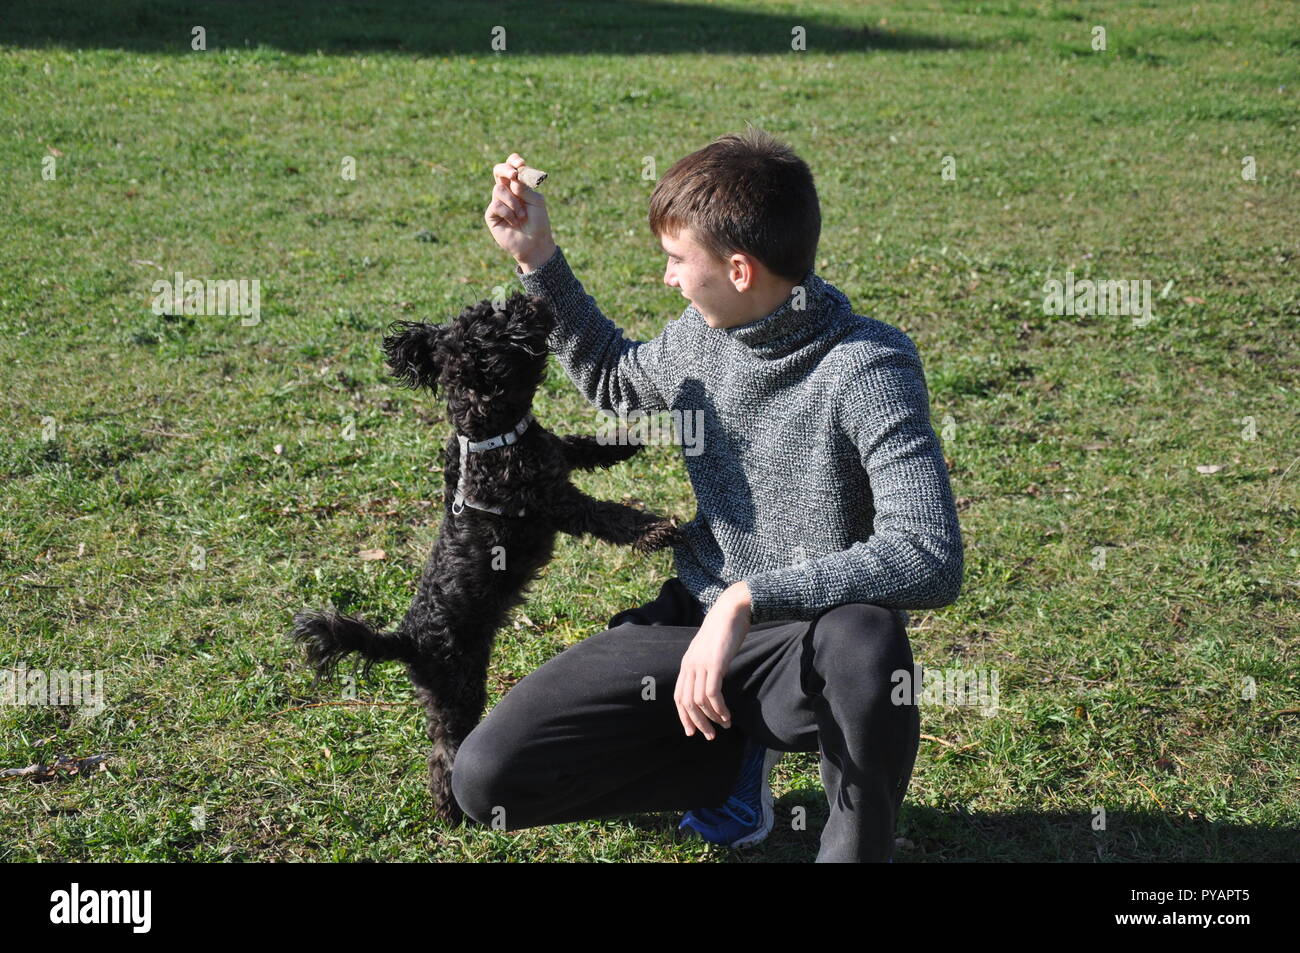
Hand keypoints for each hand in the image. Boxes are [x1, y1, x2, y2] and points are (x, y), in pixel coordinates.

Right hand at [486, 153, 555, 268]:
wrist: (534, 244)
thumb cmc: (538, 223)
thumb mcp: (537, 202)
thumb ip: (525, 189)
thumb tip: (512, 180)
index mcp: (519, 185)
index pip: (512, 167)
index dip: (513, 161)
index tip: (521, 163)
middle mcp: (507, 191)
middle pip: (498, 171)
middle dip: (505, 170)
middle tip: (514, 176)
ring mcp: (498, 202)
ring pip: (499, 189)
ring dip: (513, 202)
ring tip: (522, 216)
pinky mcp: (491, 215)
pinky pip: (496, 205)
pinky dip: (508, 213)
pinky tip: (514, 222)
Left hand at [674, 582, 751, 739]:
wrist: (730, 611)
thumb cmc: (724, 630)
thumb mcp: (709, 650)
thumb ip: (706, 665)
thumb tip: (710, 682)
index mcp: (686, 664)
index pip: (679, 697)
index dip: (684, 716)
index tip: (692, 731)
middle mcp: (690, 666)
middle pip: (687, 703)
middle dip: (697, 723)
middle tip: (709, 735)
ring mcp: (701, 665)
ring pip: (700, 701)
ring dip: (712, 718)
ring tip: (723, 726)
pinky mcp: (714, 664)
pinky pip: (712, 694)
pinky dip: (719, 708)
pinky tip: (727, 715)